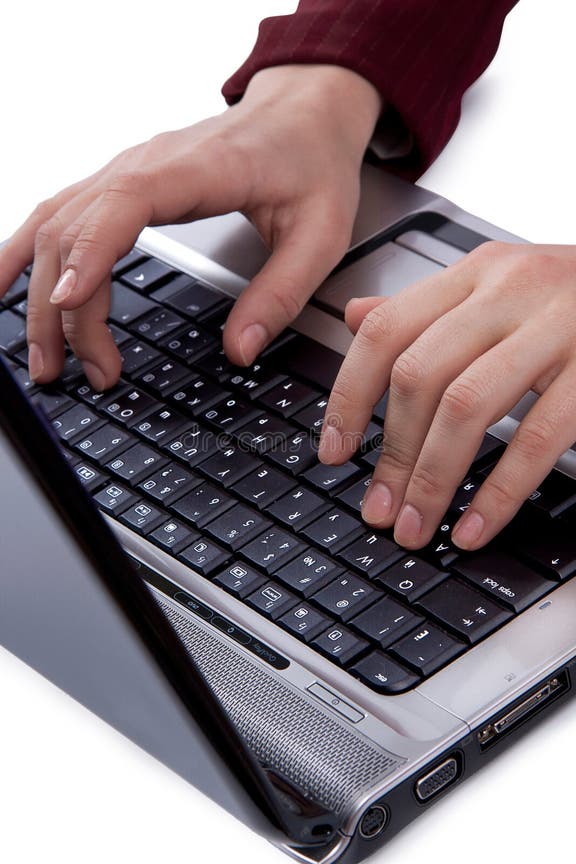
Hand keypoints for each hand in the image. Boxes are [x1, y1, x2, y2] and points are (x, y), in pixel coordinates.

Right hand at [0, 65, 380, 389]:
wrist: (302, 115)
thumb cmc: (310, 164)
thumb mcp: (321, 235)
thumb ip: (281, 293)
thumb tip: (240, 350)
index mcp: (198, 169)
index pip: (124, 204)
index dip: (90, 253)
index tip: (67, 305)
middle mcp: (147, 164)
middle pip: (77, 229)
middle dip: (66, 308)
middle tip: (80, 373)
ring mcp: (126, 170)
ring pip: (57, 225)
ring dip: (38, 293)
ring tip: (42, 358)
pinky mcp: (120, 184)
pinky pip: (58, 214)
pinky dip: (26, 251)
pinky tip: (8, 286)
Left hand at [318, 241, 575, 550]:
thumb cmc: (573, 297)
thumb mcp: (496, 287)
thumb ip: (427, 308)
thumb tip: (356, 319)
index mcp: (474, 273)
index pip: (385, 330)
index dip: (349, 396)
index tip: (335, 450)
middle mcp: (509, 289)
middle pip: (420, 374)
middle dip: (391, 453)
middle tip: (379, 507)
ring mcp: (557, 325)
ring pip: (466, 405)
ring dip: (431, 478)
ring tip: (416, 525)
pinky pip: (537, 438)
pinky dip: (498, 493)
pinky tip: (475, 526)